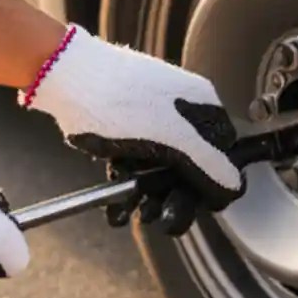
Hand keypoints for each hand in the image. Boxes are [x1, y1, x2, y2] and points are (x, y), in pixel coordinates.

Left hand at [20, 25, 243, 234]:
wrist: (64, 79)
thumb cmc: (118, 98)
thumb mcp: (171, 137)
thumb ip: (206, 163)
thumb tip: (233, 185)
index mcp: (200, 105)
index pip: (221, 153)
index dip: (210, 183)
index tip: (199, 205)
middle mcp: (178, 112)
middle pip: (189, 167)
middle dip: (175, 197)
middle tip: (164, 219)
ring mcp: (150, 121)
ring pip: (159, 171)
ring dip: (149, 198)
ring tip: (136, 212)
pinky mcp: (124, 131)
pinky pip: (134, 167)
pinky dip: (127, 188)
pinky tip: (118, 208)